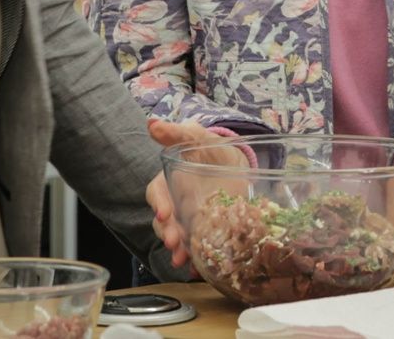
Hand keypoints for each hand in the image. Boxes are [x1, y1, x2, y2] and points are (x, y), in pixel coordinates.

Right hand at [143, 117, 241, 268]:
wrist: (241, 166)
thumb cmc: (215, 150)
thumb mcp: (201, 138)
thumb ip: (178, 132)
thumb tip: (152, 124)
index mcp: (170, 181)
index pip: (156, 193)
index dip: (157, 203)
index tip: (163, 213)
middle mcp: (176, 204)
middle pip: (164, 221)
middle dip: (167, 233)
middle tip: (173, 243)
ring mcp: (190, 221)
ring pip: (177, 238)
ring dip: (178, 250)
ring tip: (184, 260)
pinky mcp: (206, 232)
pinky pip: (198, 249)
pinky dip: (197, 260)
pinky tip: (200, 269)